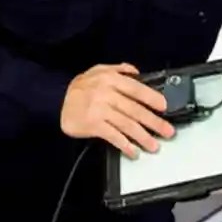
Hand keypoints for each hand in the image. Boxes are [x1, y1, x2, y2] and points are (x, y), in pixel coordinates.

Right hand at [60, 63, 174, 158]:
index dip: (152, 98)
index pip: (136, 89)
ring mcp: (99, 110)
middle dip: (154, 122)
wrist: (53, 100)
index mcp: (109, 79)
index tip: (164, 107)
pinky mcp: (92, 125)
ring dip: (143, 137)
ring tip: (154, 145)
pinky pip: (113, 136)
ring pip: (127, 124)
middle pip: (135, 110)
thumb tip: (137, 72)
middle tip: (167, 131)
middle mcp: (106, 93)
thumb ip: (118, 69)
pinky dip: (125, 145)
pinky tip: (133, 151)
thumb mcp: (96, 71)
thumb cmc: (79, 88)